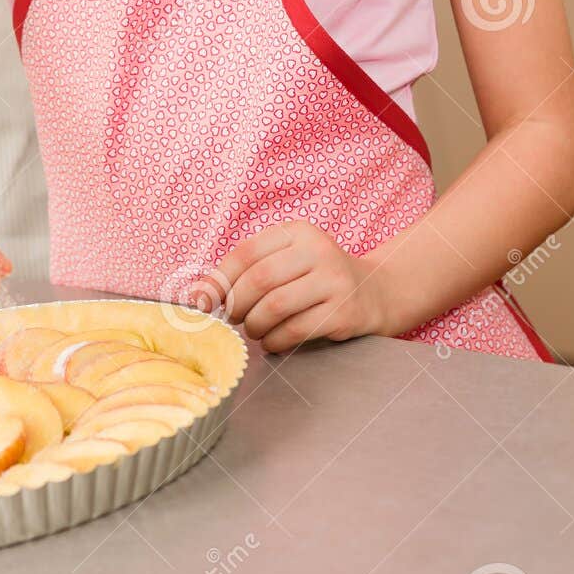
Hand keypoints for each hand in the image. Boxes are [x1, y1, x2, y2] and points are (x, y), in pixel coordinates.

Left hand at [205, 221, 391, 351]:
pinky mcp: (344, 311)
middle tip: (235, 318)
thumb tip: (198, 296)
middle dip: (237, 305)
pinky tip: (272, 342)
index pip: (245, 253)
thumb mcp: (287, 260)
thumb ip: (248, 271)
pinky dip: (275, 340)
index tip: (201, 302)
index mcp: (297, 231)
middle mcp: (318, 250)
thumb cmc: (316, 278)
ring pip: (275, 306)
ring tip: (254, 329)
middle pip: (259, 280)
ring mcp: (334, 280)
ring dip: (255, 325)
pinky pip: (296, 329)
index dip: (218, 280)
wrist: (375, 292)